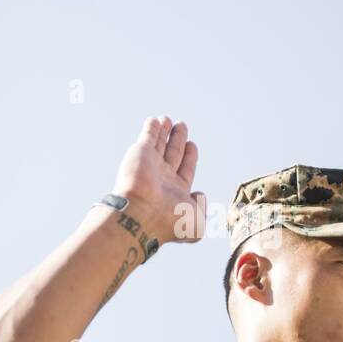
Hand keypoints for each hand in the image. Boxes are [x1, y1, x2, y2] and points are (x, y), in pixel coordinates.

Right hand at [111, 116, 206, 245]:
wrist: (141, 215)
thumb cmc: (169, 221)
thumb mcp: (196, 222)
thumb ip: (202, 208)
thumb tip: (199, 194)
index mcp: (176, 192)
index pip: (185, 169)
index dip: (190, 156)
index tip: (192, 144)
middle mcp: (162, 178)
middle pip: (173, 153)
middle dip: (177, 139)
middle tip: (181, 125)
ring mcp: (150, 165)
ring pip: (159, 144)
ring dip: (164, 131)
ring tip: (167, 119)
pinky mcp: (140, 153)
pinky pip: (147, 137)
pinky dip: (151, 129)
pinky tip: (155, 121)